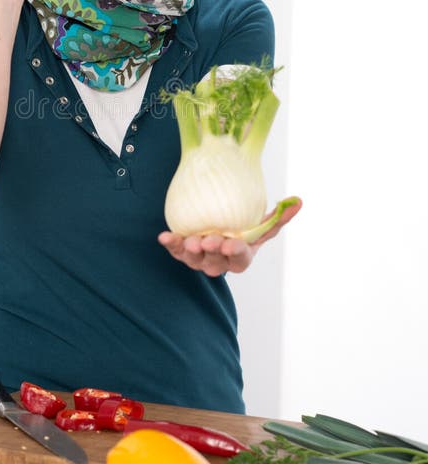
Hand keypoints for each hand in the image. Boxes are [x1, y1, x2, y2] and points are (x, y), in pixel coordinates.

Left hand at [157, 198, 301, 277]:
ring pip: (194, 260)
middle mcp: (219, 262)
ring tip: (189, 240)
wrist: (218, 228)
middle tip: (208, 241)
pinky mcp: (183, 252)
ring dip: (190, 251)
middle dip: (212, 252)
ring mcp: (200, 259)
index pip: (240, 259)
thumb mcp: (261, 223)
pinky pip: (176, 250)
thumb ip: (279, 215)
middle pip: (215, 263)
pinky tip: (164, 236)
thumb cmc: (243, 228)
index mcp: (240, 256)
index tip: (230, 244)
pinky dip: (171, 244)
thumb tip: (299, 201)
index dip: (235, 253)